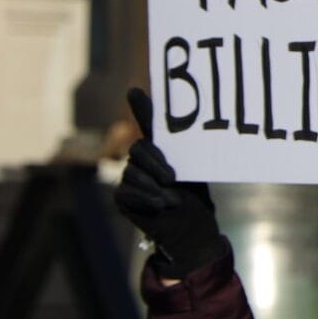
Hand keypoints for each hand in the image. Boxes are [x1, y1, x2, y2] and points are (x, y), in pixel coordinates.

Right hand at [116, 89, 224, 278]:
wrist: (191, 228)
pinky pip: (126, 191)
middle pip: (138, 148)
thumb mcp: (194, 171)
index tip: (134, 90)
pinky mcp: (122, 197)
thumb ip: (186, 152)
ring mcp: (129, 178)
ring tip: (171, 199)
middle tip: (172, 178)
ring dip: (154, 186)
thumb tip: (195, 129)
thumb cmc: (195, 198)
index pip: (148, 123)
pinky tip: (159, 205)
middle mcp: (141, 160)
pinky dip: (144, 198)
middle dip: (155, 162)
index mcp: (160, 149)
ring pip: (133, 171)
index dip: (141, 107)